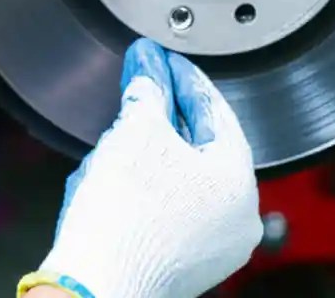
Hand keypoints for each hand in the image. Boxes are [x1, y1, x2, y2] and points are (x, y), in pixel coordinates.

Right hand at [20, 39, 262, 297]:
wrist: (95, 288)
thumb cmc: (122, 220)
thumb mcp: (136, 132)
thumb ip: (147, 91)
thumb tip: (147, 67)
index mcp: (239, 182)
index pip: (215, 112)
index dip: (183, 78)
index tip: (161, 60)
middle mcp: (237, 218)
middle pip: (203, 146)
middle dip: (168, 114)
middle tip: (145, 85)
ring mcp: (213, 247)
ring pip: (186, 179)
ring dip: (156, 150)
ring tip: (127, 128)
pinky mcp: (184, 264)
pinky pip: (173, 209)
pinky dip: (151, 184)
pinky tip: (123, 171)